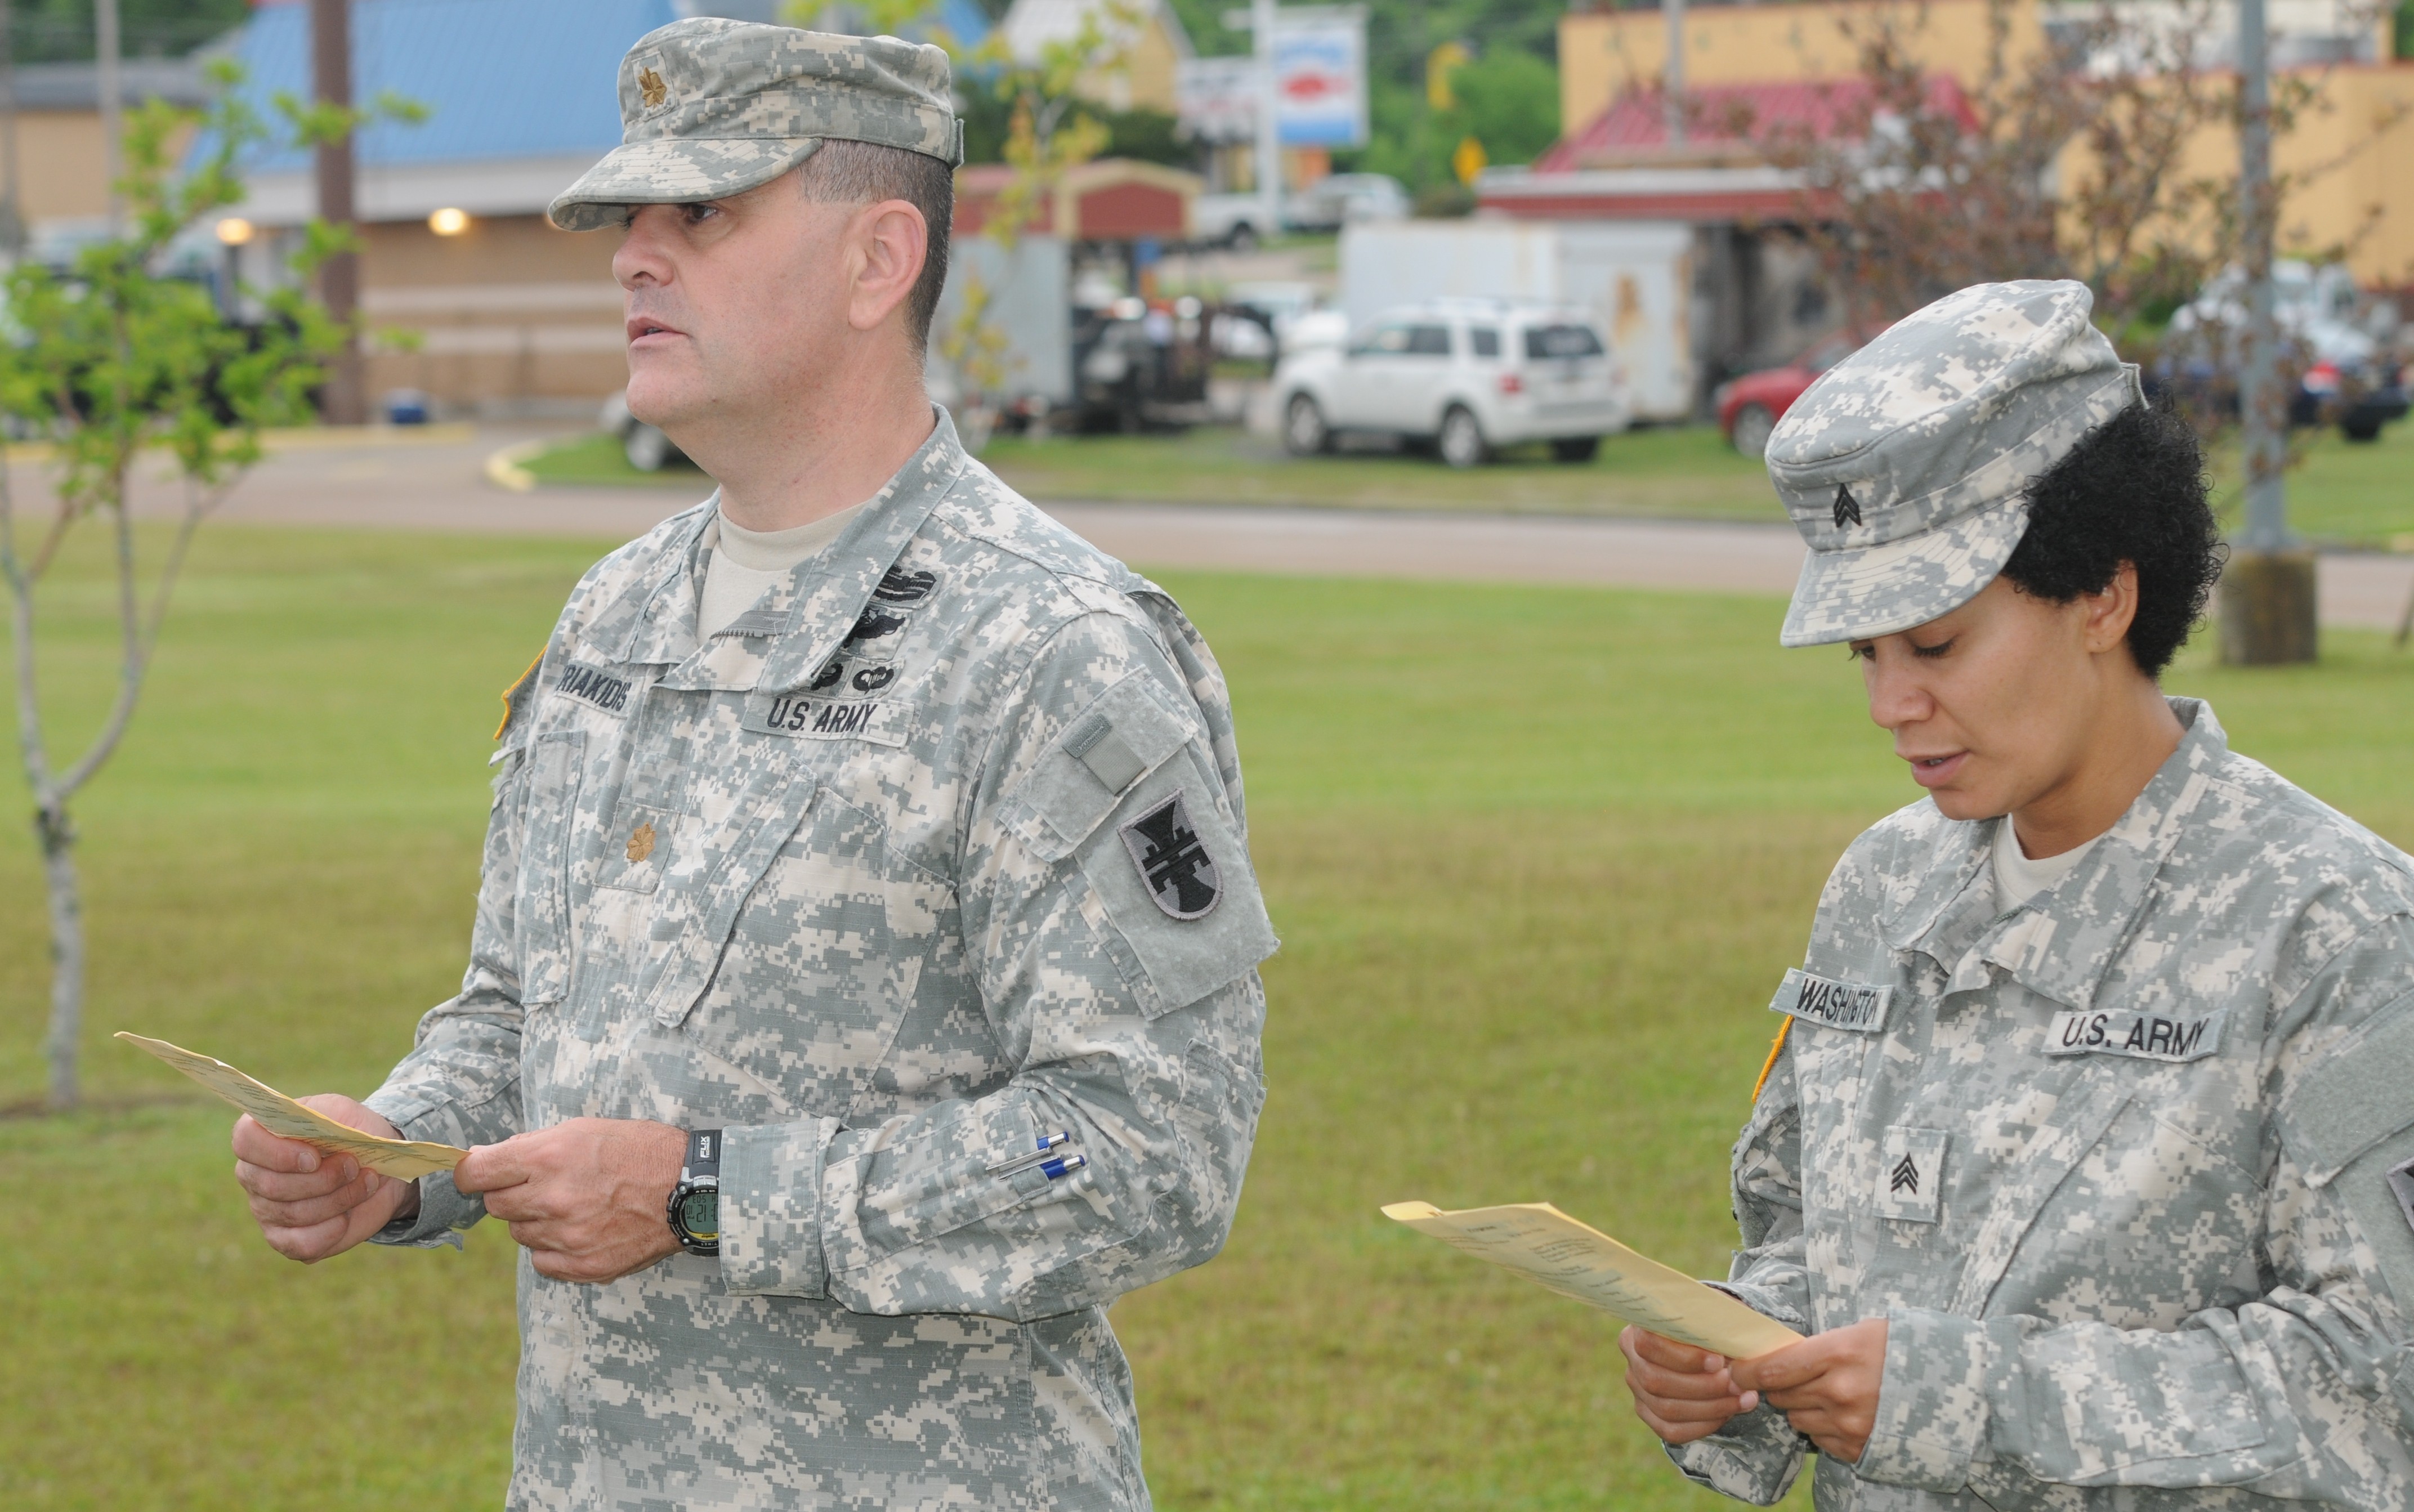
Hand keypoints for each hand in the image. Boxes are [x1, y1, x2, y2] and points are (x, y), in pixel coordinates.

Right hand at [232, 1095, 419, 1262]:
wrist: (380, 1168)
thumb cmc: (356, 1135)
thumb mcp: (346, 1114)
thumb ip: (324, 1119)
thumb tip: (309, 1138)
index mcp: (262, 1134)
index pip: (245, 1140)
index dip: (277, 1152)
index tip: (314, 1157)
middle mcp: (254, 1174)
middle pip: (272, 1185)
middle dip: (323, 1178)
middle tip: (354, 1166)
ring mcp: (266, 1209)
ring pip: (293, 1214)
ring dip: (338, 1199)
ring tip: (365, 1182)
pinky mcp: (285, 1239)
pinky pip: (302, 1244)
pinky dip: (332, 1230)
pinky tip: (348, 1215)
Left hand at [452, 1118, 687, 1283]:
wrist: (689, 1189)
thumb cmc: (638, 1150)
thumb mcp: (584, 1129)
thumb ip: (531, 1146)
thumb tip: (483, 1161)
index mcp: (547, 1157)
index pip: (474, 1174)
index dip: (471, 1174)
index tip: (478, 1174)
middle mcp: (551, 1198)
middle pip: (496, 1206)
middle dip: (512, 1194)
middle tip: (544, 1185)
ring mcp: (567, 1236)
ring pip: (519, 1234)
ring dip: (536, 1221)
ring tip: (574, 1206)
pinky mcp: (583, 1265)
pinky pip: (542, 1261)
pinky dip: (553, 1248)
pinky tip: (581, 1230)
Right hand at [1619, 1326, 1761, 1444]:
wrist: (1711, 1343)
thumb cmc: (1711, 1324)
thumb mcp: (1712, 1312)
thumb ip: (1712, 1322)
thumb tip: (1728, 1342)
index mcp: (1639, 1329)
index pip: (1651, 1346)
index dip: (1685, 1358)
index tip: (1719, 1361)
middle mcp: (1633, 1360)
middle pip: (1657, 1382)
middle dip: (1703, 1388)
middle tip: (1737, 1384)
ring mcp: (1638, 1389)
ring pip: (1666, 1410)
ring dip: (1711, 1408)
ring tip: (1743, 1399)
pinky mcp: (1649, 1413)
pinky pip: (1672, 1431)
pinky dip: (1704, 1426)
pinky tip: (1728, 1413)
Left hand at [1729, 1317, 1888, 1461]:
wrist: (1953, 1391)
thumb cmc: (1902, 1351)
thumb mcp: (1861, 1332)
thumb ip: (1818, 1345)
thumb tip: (1774, 1355)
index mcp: (1840, 1353)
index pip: (1772, 1368)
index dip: (1747, 1370)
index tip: (1737, 1369)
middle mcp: (1840, 1392)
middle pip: (1780, 1395)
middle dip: (1777, 1386)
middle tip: (1792, 1377)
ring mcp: (1849, 1424)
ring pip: (1796, 1418)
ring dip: (1801, 1407)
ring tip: (1827, 1393)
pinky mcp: (1857, 1448)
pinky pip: (1819, 1438)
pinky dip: (1823, 1426)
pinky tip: (1844, 1413)